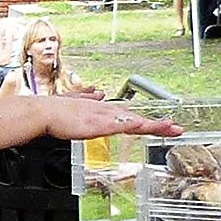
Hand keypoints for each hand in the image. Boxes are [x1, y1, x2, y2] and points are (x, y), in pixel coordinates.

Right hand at [41, 100, 183, 142]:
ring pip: (134, 121)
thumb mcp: (75, 104)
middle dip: (158, 124)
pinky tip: (143, 126)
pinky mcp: (97, 124)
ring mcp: (103, 117)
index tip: (162, 124)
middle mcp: (107, 112)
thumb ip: (87, 98)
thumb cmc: (55, 111)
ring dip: (153, 125)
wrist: (43, 112)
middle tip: (177, 128)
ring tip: (171, 127)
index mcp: (102, 110)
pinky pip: (119, 125)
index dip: (147, 121)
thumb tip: (97, 91)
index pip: (130, 116)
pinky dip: (133, 125)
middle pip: (137, 119)